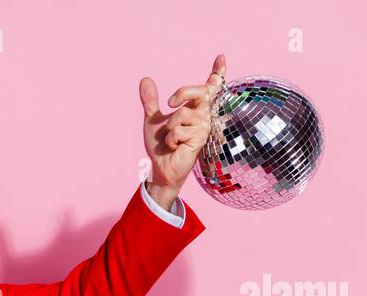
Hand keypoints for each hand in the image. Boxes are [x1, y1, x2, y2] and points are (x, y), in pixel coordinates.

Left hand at [139, 53, 226, 206]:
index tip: (220, 56)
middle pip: (200, 91)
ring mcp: (203, 127)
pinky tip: (174, 147)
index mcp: (194, 108)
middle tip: (170, 103)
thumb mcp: (152, 120)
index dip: (217, 71)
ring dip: (169, 128)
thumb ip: (151, 100)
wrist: (159, 168)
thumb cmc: (160, 146)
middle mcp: (203, 115)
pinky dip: (169, 139)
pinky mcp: (200, 139)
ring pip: (182, 114)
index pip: (210, 87)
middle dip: (183, 93)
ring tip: (171, 140)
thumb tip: (145, 79)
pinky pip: (178, 130)